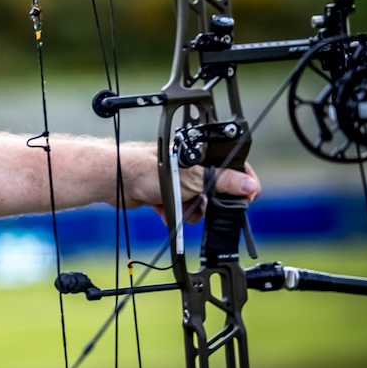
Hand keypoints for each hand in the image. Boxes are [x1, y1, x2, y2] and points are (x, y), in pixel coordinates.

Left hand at [120, 141, 260, 224]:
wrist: (117, 182)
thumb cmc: (149, 169)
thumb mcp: (194, 178)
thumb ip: (223, 182)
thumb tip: (249, 185)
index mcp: (199, 155)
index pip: (230, 167)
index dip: (239, 183)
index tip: (245, 197)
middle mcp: (189, 167)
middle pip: (214, 190)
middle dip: (209, 202)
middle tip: (203, 204)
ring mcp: (176, 181)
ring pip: (197, 203)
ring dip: (190, 209)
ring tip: (180, 206)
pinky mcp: (164, 195)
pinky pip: (179, 209)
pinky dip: (174, 212)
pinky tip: (164, 209)